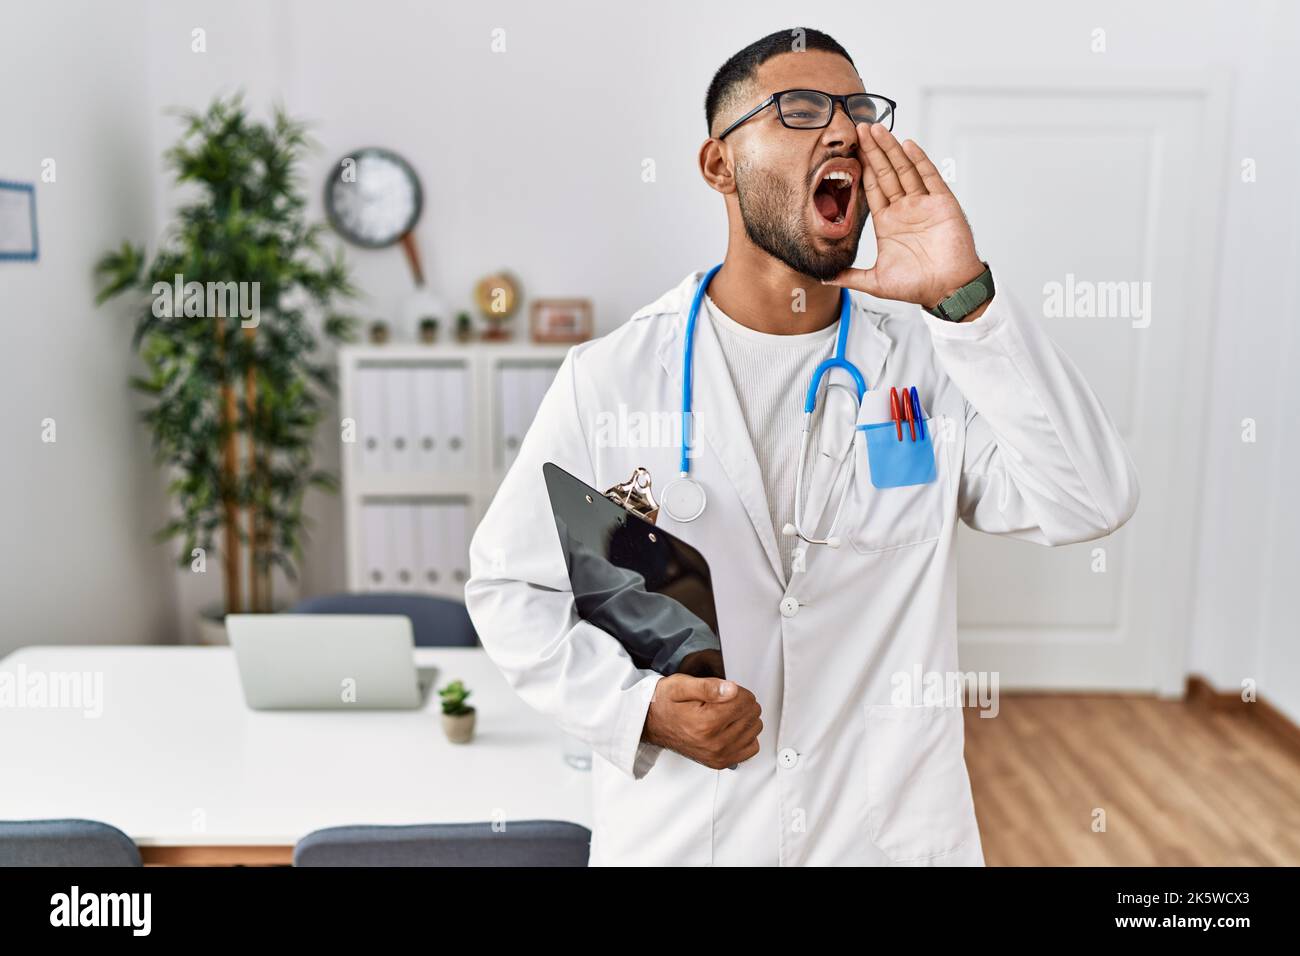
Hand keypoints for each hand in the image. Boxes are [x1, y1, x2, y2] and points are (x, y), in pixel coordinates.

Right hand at [642, 674, 761, 769]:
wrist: (650, 724)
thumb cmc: (665, 703)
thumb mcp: (680, 685)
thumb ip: (707, 687)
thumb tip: (732, 690)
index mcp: (706, 723)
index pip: (745, 701)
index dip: (736, 690)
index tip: (724, 690)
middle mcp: (714, 743)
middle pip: (751, 715)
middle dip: (741, 703)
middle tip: (722, 701)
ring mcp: (718, 755)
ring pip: (754, 729)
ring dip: (744, 717)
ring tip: (725, 713)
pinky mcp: (720, 762)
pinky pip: (751, 747)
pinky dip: (745, 735)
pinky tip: (730, 727)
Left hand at [827, 123, 985, 311]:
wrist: (947, 291)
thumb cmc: (916, 286)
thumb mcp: (875, 282)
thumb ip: (849, 276)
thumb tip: (823, 278)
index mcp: (888, 222)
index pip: (871, 188)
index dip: (862, 168)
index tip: (850, 150)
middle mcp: (904, 209)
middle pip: (886, 173)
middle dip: (873, 151)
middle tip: (860, 128)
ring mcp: (923, 204)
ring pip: (905, 170)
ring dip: (891, 149)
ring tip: (878, 129)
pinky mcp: (942, 203)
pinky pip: (929, 177)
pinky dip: (919, 160)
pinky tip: (907, 145)